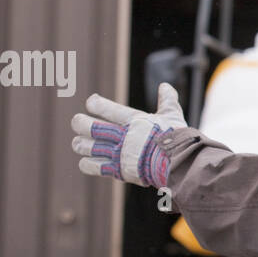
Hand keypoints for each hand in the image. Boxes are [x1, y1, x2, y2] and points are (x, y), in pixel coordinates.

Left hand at [72, 83, 187, 187]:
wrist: (180, 163)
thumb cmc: (177, 138)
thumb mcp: (173, 116)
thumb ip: (167, 100)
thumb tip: (165, 86)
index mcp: (134, 121)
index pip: (106, 108)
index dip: (95, 103)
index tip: (91, 102)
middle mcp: (123, 136)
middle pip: (91, 127)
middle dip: (80, 123)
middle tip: (77, 122)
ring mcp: (119, 154)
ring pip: (88, 147)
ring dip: (80, 144)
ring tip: (78, 142)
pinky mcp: (119, 170)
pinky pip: (94, 167)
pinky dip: (86, 163)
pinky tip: (85, 161)